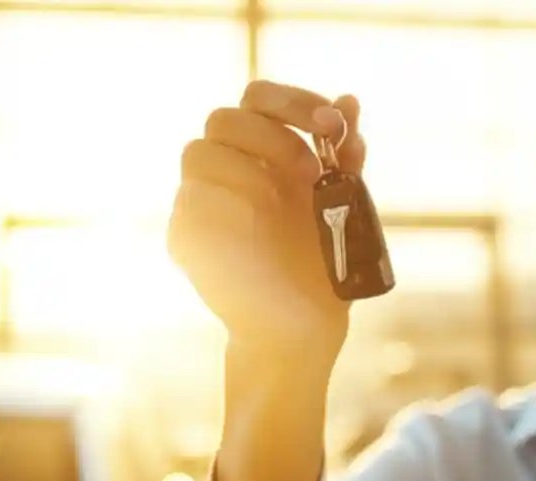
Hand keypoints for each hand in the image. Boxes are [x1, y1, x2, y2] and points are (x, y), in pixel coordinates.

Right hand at [167, 80, 366, 361]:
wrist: (303, 327)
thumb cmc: (323, 263)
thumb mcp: (345, 206)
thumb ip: (345, 158)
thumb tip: (350, 100)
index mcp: (265, 152)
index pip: (258, 98)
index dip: (293, 101)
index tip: (331, 127)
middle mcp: (229, 168)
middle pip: (223, 118)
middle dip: (272, 135)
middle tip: (310, 173)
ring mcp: (201, 201)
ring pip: (198, 153)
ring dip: (248, 171)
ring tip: (281, 204)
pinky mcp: (184, 237)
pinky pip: (189, 203)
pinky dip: (228, 209)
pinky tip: (259, 230)